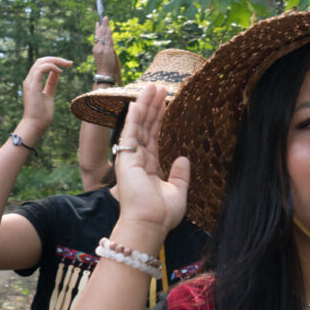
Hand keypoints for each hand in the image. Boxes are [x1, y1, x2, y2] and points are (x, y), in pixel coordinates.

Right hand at [17, 53, 72, 135]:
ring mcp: (30, 82)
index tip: (68, 65)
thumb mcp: (49, 94)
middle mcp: (30, 80)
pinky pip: (41, 69)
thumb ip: (51, 83)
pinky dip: (51, 67)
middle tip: (69, 63)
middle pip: (41, 61)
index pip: (42, 65)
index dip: (55, 62)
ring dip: (55, 61)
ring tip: (67, 65)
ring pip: (40, 62)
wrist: (36, 125)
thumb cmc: (42, 114)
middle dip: (56, 59)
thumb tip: (57, 73)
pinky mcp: (32, 85)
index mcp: (33, 82)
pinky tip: (60, 72)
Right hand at [90, 18, 120, 82]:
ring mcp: (102, 49)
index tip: (98, 22)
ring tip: (106, 19)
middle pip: (100, 34)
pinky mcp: (107, 51)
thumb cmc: (104, 67)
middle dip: (103, 25)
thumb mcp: (103, 57)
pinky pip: (109, 40)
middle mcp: (98, 48)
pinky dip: (109, 34)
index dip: (97, 29)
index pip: (96, 37)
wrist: (104, 74)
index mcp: (95, 49)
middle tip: (105, 17)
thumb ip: (105, 48)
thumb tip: (109, 41)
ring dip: (106, 27)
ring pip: (104, 36)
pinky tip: (109, 29)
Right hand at [108, 81, 188, 234]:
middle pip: (146, 127)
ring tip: (152, 86)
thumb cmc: (161, 214)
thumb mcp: (178, 192)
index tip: (165, 102)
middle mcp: (138, 160)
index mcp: (149, 167)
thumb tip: (184, 158)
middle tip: (158, 86)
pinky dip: (134, 117)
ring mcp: (131, 158)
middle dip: (152, 106)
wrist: (149, 223)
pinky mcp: (126, 158)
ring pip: (139, 126)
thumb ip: (180, 175)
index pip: (154, 136)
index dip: (159, 118)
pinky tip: (137, 102)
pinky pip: (130, 133)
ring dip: (145, 105)